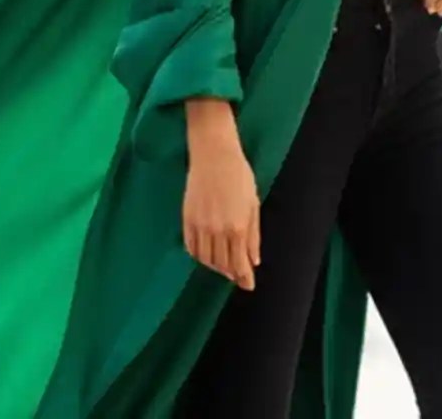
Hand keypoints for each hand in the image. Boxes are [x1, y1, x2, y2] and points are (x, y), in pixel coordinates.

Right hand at [183, 99, 260, 290]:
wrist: (213, 155)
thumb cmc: (239, 176)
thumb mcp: (253, 204)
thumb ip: (254, 235)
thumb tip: (254, 260)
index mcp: (237, 227)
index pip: (240, 263)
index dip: (244, 278)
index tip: (248, 286)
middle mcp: (217, 231)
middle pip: (222, 264)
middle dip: (231, 273)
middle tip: (237, 276)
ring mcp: (200, 226)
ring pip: (205, 259)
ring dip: (215, 266)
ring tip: (223, 265)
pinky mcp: (187, 219)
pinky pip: (191, 246)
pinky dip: (199, 255)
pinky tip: (206, 254)